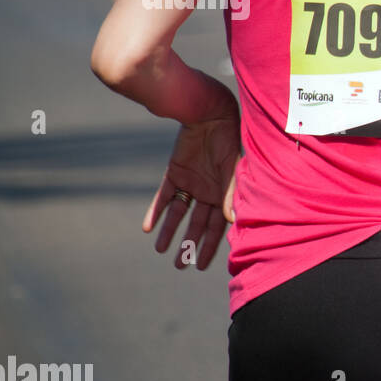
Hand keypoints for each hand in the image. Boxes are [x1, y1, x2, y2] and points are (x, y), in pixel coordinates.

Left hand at [143, 114, 240, 270]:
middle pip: (197, 224)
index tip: (202, 265)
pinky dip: (156, 211)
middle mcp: (208, 192)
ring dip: (171, 231)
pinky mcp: (175, 174)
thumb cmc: (228, 142)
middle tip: (180, 265)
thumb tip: (231, 221)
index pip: (218, 227)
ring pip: (179, 213)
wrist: (210, 115)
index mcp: (225, 195)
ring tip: (161, 251)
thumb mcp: (232, 170)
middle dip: (189, 245)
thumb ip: (230, 194)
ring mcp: (191, 183)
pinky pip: (164, 196)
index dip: (211, 246)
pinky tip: (148, 228)